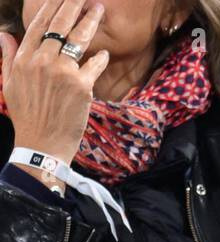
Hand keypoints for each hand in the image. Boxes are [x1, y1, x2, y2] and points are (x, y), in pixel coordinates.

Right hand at [0, 1, 110, 165]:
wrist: (42, 144)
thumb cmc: (27, 115)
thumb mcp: (10, 83)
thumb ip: (9, 56)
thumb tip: (3, 33)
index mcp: (24, 58)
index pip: (38, 25)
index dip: (51, 8)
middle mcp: (42, 61)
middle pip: (60, 26)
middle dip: (73, 6)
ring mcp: (62, 72)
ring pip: (79, 40)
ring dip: (90, 22)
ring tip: (99, 10)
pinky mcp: (81, 87)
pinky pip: (94, 65)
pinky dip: (100, 59)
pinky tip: (104, 54)